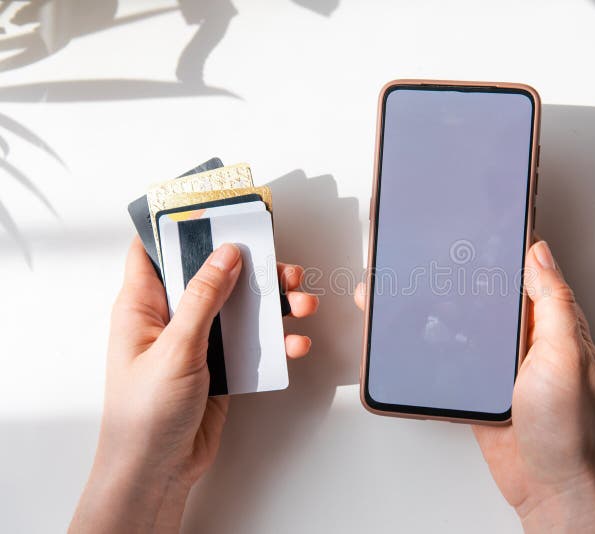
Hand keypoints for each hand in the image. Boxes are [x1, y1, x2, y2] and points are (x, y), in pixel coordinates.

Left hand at [70, 239, 317, 532]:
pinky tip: (292, 344)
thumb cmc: (145, 414)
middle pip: (213, 276)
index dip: (180, 227)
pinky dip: (276, 342)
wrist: (158, 471)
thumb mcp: (175, 348)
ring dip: (273, 305)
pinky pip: (252, 343)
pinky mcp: (220, 365)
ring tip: (300, 303)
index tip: (216, 211)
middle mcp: (171, 319)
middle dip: (250, 268)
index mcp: (143, 307)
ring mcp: (198, 342)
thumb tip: (225, 254)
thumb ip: (203, 298)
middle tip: (280, 266)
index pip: (154, 251)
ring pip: (240, 308)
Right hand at [354, 241, 594, 532]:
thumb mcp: (566, 356)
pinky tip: (416, 337)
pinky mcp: (482, 390)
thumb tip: (541, 253)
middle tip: (432, 256)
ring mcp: (503, 367)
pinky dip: (434, 348)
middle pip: (490, 298)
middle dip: (463, 277)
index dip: (506, 250)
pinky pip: (454, 360)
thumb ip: (554, 304)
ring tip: (412, 291)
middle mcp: (529, 342)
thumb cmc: (571, 430)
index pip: (528, 274)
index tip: (478, 227)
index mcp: (554, 325)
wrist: (550, 489)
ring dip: (441, 311)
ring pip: (467, 327)